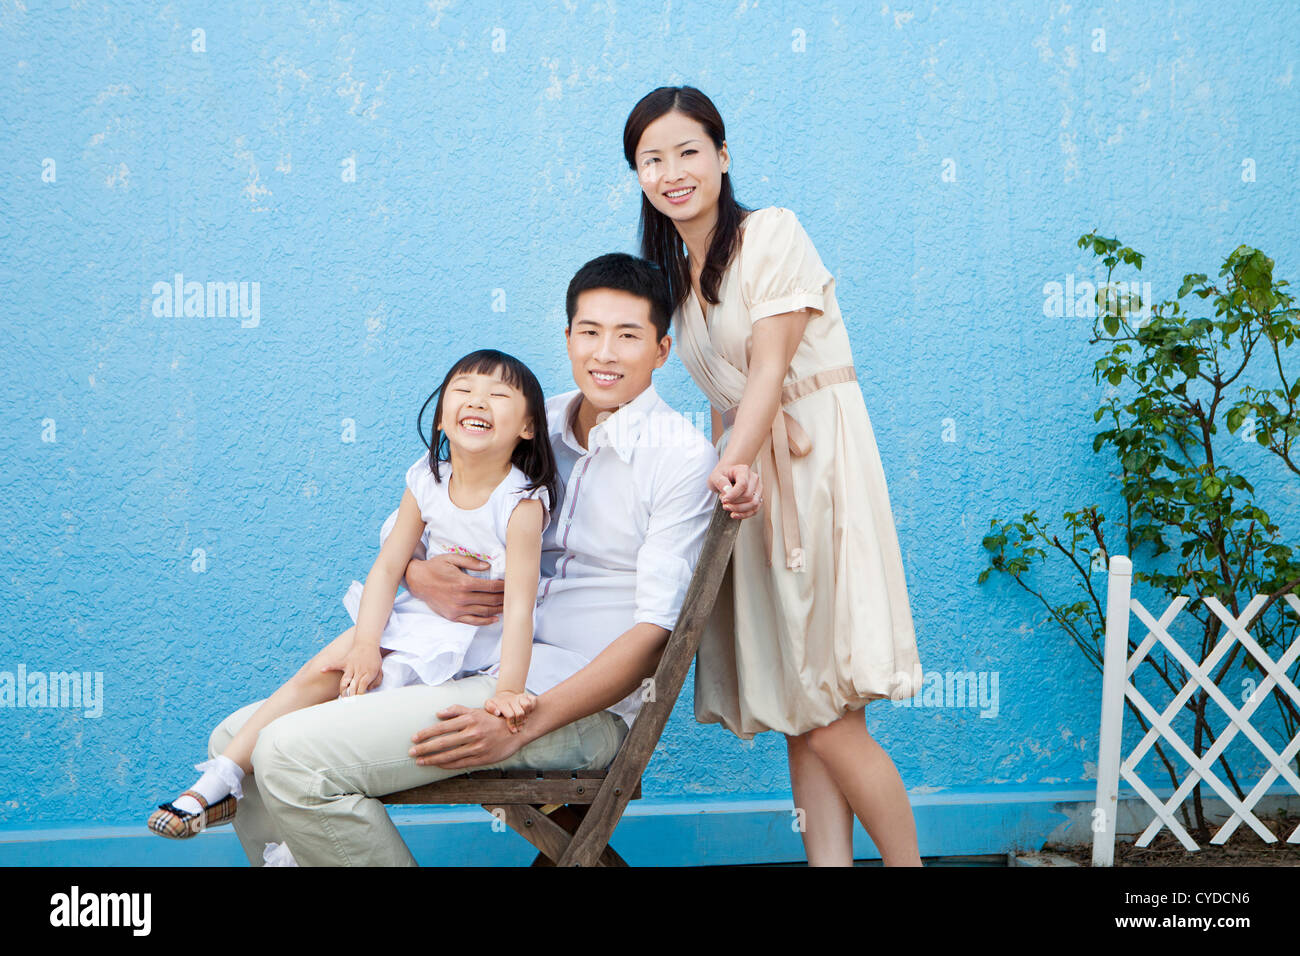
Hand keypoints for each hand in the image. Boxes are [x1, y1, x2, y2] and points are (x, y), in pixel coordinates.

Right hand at [322, 644, 382, 697]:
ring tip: (342, 698)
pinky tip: (322, 670)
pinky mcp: (344, 662)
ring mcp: (350, 666)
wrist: (367, 643)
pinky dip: (328, 667)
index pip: (362, 687)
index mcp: (368, 673)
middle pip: (353, 686)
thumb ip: (376, 681)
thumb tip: (369, 689)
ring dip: (343, 690)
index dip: (360, 695)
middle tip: (349, 704)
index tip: (358, 701)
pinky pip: (335, 664)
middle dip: (351, 696)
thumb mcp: (380, 670)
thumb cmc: (373, 658)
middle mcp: (358, 670)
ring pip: (345, 680)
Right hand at [405, 552, 504, 624]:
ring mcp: (457, 609)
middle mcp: (462, 598)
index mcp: (463, 583)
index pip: (490, 587)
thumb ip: (471, 562)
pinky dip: (485, 621)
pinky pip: (473, 621)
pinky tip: (494, 619)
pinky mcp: (453, 616)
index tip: (511, 585)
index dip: (503, 586)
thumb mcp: (452, 558)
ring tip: (508, 607)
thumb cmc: (435, 567)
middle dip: (503, 597)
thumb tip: (488, 566)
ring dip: (498, 609)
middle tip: (514, 596)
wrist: (418, 580)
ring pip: (484, 611)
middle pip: (490, 600)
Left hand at [409, 704, 524, 769]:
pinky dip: (447, 765)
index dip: (426, 733)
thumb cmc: (492, 720)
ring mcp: (477, 747)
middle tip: (411, 752)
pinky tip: (437, 765)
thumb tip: (438, 713)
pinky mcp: (481, 758)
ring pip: (450, 755)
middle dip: (424, 748)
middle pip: (443, 742)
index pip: (442, 727)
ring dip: (432, 759)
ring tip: (420, 761)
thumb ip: (457, 710)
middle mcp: (472, 733)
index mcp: (470, 719)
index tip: (414, 738)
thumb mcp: (476, 710)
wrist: (516, 730)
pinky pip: (460, 763)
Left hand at [483, 690, 536, 733]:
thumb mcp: (489, 705)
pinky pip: (533, 700)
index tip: (513, 731)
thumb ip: (490, 708)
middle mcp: (512, 699)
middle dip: (520, 722)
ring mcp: (520, 696)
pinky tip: (528, 712)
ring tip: (523, 720)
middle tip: (519, 728)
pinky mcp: (526, 695)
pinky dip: (533, 706)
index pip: (510, 715)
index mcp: (503, 702)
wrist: (503, 697)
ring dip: (526, 714)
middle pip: (520, 713)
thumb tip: (498, 713)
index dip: (512, 724)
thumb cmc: (496, 705)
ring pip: (527, 705)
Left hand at [708, 462, 763, 519]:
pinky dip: (744, 514)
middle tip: (723, 503)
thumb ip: (721, 482)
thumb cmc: (722, 475)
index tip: (724, 500)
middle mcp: (754, 478)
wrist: (727, 475)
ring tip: (727, 507)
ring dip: (739, 509)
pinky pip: (755, 509)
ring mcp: (758, 488)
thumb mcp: (715, 476)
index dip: (733, 495)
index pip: (743, 484)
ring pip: (754, 504)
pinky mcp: (758, 497)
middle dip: (734, 503)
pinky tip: (734, 514)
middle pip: (748, 495)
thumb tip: (727, 492)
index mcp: (744, 470)